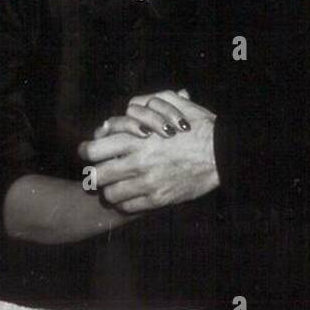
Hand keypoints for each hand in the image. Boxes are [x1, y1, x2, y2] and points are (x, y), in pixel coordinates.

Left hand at [80, 91, 218, 213]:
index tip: (89, 152)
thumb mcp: (172, 103)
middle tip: (97, 172)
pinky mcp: (159, 199)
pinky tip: (130, 196)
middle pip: (96, 175)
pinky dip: (125, 203)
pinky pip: (129, 207)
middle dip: (93, 173)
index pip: (95, 149)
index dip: (87, 150)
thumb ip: (146, 102)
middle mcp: (138, 162)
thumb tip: (126, 109)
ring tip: (114, 185)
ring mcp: (148, 183)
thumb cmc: (198, 126)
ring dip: (109, 189)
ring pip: (110, 194)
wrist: (222, 153)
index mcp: (137, 138)